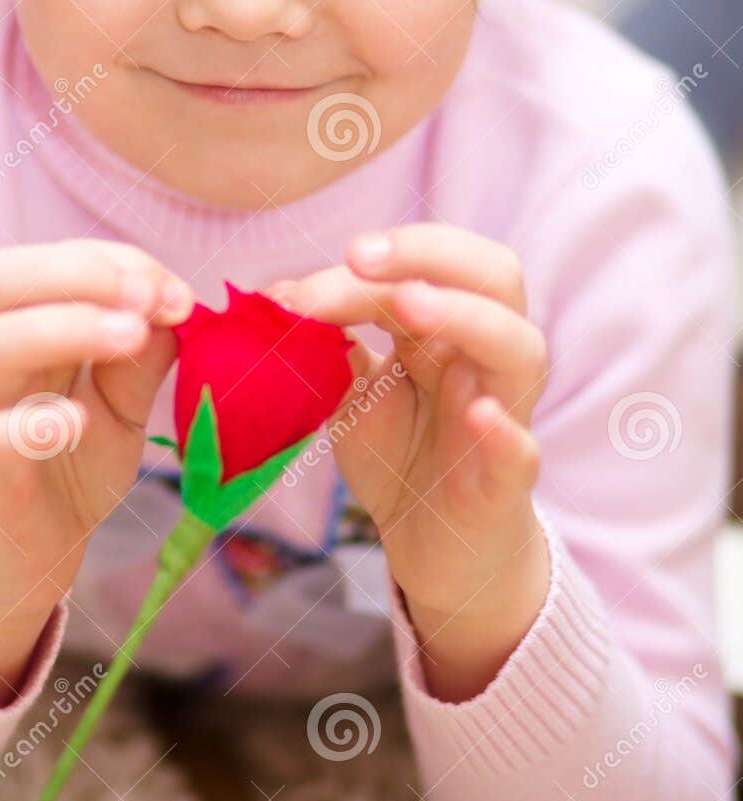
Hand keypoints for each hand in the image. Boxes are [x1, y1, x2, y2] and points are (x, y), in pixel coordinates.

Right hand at [0, 239, 193, 700]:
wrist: (19, 560)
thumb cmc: (66, 467)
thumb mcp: (120, 406)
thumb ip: (143, 358)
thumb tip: (182, 305)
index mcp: (28, 329)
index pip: (56, 261)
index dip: (118, 263)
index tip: (178, 295)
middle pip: (3, 278)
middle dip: (81, 273)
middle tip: (148, 301)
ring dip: (65, 328)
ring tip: (130, 338)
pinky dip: (30, 422)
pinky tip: (73, 422)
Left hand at [269, 225, 550, 698]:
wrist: (429, 546)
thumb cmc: (399, 455)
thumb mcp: (352, 393)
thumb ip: (328, 346)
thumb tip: (277, 296)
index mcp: (446, 327)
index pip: (420, 270)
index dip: (362, 270)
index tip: (294, 289)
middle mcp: (484, 357)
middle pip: (493, 277)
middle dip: (430, 253)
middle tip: (359, 256)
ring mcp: (505, 413)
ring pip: (518, 348)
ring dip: (467, 317)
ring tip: (408, 304)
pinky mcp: (508, 479)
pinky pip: (522, 448)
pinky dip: (504, 430)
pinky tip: (478, 415)